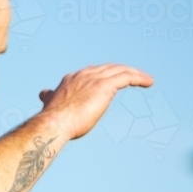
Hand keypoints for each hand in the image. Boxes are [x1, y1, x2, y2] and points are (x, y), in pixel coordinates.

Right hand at [38, 64, 153, 139]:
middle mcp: (83, 75)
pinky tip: (149, 82)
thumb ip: (51, 97)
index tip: (113, 81)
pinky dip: (139, 77)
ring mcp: (94, 78)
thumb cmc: (53, 121)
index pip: (92, 72)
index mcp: (71, 79)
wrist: (54, 123)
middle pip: (108, 68)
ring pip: (120, 70)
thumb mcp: (52, 105)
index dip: (103, 75)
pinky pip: (127, 76)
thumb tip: (43, 93)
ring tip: (146, 79)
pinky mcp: (105, 85)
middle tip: (133, 77)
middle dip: (121, 71)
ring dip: (135, 73)